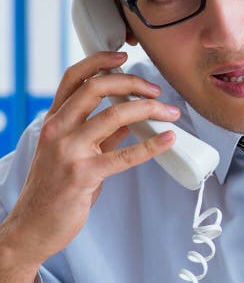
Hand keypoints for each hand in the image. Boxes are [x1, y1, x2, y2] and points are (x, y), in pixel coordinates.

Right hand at [0, 52, 179, 282]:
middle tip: (156, 90)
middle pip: (97, 88)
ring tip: (171, 114)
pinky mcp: (83, 176)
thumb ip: (99, 135)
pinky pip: (123, 156)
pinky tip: (168, 140)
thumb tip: (130, 121)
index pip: (74, 78)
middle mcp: (58, 130)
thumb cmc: (54, 189)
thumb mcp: (72, 153)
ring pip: (114, 116)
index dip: (100, 61)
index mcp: (54, 120)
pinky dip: (150, 146)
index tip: (125, 56)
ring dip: (149, 110)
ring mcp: (69, 152)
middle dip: (132, 83)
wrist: (32, 226)